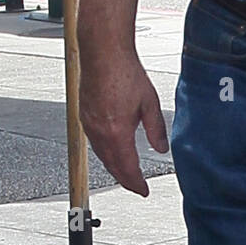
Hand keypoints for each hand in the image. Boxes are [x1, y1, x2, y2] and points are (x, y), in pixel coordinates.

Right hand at [79, 51, 168, 196]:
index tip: (143, 190)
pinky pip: (95, 143)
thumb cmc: (125, 72)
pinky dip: (105, 152)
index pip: (127, 168)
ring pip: (101, 156)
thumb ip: (156, 129)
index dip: (136, 183)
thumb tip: (161, 148)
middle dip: (125, 179)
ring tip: (126, 172)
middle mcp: (99, 132)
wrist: (103, 53)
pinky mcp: (84, 115)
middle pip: (112, 166)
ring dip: (114, 167)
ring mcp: (89, 124)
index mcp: (117, 132)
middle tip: (135, 186)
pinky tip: (112, 149)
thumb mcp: (150, 102)